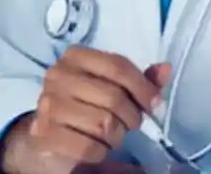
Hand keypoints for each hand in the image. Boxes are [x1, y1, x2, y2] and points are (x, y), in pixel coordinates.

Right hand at [1, 46, 170, 173]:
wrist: (46, 137)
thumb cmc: (85, 107)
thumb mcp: (111, 88)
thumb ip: (137, 81)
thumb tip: (165, 69)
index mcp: (74, 57)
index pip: (118, 66)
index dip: (143, 87)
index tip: (153, 104)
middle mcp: (57, 76)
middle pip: (114, 97)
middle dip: (130, 117)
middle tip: (128, 124)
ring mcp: (48, 104)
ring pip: (104, 124)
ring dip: (115, 136)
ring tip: (108, 135)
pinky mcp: (45, 134)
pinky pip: (89, 147)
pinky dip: (99, 152)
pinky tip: (94, 147)